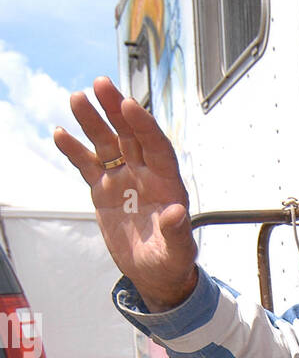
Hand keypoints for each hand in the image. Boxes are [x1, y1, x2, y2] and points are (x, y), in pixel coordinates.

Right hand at [53, 77, 198, 311]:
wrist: (154, 273)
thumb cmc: (171, 261)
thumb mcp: (177, 251)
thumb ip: (176, 232)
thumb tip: (177, 213)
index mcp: (167, 183)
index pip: (156, 146)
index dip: (144, 125)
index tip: (129, 104)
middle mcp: (145, 174)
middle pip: (130, 135)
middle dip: (115, 110)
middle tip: (101, 84)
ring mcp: (123, 180)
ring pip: (107, 144)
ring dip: (93, 122)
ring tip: (77, 98)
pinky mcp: (104, 190)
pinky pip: (88, 165)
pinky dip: (75, 150)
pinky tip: (61, 133)